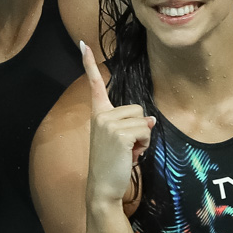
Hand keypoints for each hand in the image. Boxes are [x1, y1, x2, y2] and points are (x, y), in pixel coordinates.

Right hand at [80, 41, 154, 206]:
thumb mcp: (122, 141)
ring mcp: (108, 123)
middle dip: (139, 129)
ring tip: (128, 152)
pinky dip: (144, 144)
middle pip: (138, 108)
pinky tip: (131, 155)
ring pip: (144, 120)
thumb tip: (151, 121)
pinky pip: (145, 130)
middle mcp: (100, 115)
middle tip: (126, 147)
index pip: (94, 84)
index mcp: (98, 114)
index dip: (89, 64)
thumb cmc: (113, 165)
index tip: (82, 44)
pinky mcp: (119, 132)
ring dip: (143, 138)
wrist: (104, 187)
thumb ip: (133, 126)